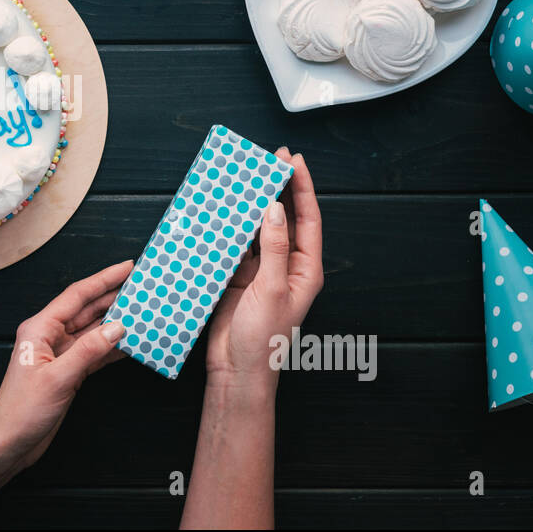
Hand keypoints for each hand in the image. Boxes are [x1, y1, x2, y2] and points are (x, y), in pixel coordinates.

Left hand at [0, 260, 132, 468]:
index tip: (128, 267)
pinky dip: (113, 348)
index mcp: (40, 328)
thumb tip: (118, 327)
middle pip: (87, 309)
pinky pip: (95, 352)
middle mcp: (49, 336)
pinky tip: (132, 343)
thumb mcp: (58, 377)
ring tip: (143, 311)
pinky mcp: (68, 372)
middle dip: (114, 297)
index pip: (77, 295)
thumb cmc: (23, 410)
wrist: (10, 443)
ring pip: (93, 330)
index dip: (104, 279)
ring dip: (116, 322)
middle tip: (142, 287)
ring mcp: (60, 354)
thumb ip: (89, 350)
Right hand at [202, 148, 322, 394]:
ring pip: (259, 229)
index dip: (302, 187)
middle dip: (279, 189)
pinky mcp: (237, 278)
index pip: (308, 219)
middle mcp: (286, 267)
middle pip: (285, 218)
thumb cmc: (264, 340)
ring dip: (253, 206)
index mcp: (305, 270)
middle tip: (268, 159)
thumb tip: (274, 210)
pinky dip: (231, 228)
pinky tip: (223, 211)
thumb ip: (273, 248)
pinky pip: (236, 246)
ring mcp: (261, 272)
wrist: (237, 372)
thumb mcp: (272, 290)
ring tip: (244, 178)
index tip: (293, 160)